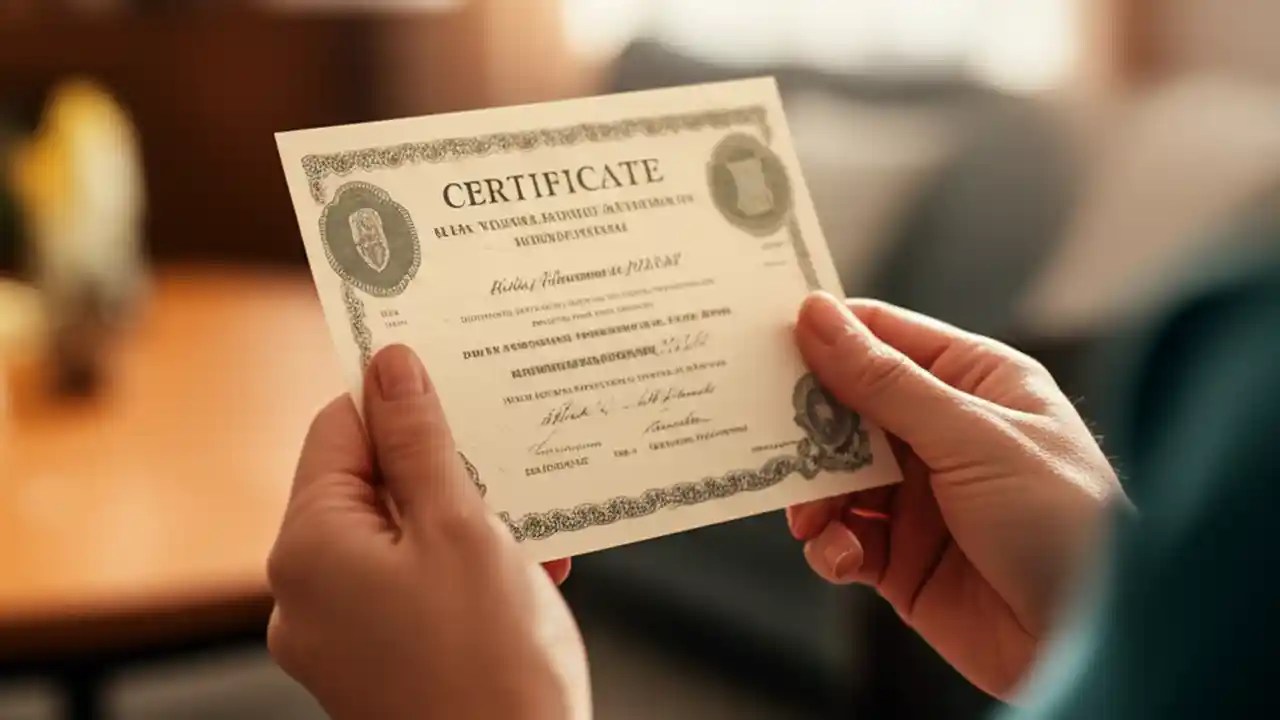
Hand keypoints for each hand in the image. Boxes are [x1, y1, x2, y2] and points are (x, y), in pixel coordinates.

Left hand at [267, 345, 589, 719]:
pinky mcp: (373, 663)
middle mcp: (306, 593)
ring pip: (399, 537)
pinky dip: (461, 571)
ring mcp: (337, 635)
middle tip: (508, 459)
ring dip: (465, 521)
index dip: (394, 398)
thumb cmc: (492, 668)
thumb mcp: (461, 531)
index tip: (451, 376)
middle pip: (369, 485)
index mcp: (310, 548)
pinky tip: (523, 572)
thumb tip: (390, 365)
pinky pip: (408, 588)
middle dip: (445, 468)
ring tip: (529, 529)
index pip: (338, 431)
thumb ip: (420, 443)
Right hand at [787, 294, 1123, 697]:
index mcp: (974, 382)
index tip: (762, 341)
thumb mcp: (973, 438)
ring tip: (812, 517)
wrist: (1090, 644)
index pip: (884, 338)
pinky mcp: (902, 557)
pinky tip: (847, 558)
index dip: (826, 335)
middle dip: (806, 425)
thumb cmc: (1066, 522)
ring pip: (833, 477)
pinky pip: (842, 539)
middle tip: (763, 435)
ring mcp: (920, 497)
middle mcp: (943, 433)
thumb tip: (817, 317)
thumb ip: (886, 383)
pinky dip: (831, 547)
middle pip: (846, 408)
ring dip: (812, 495)